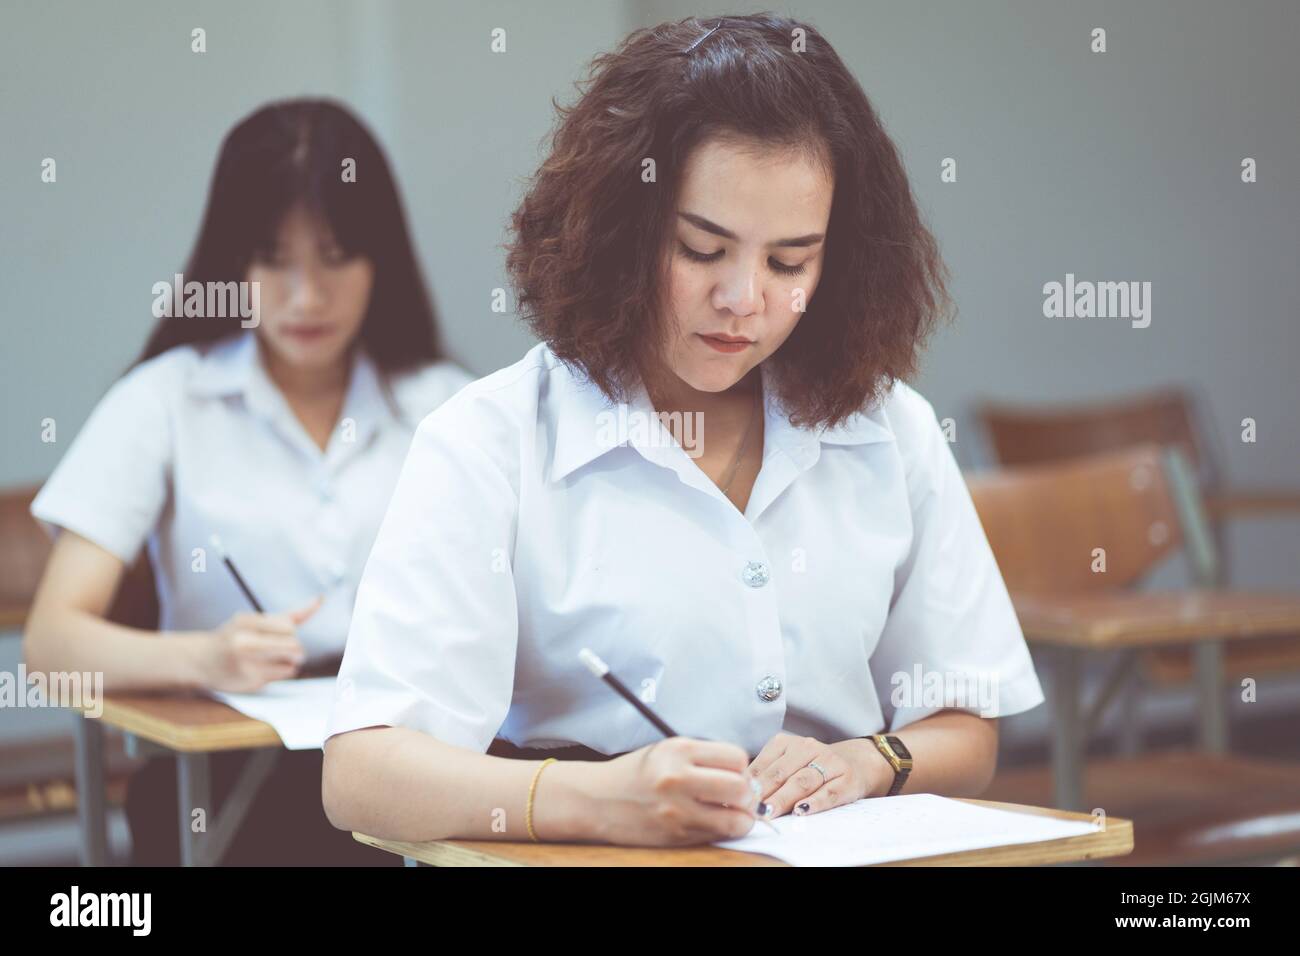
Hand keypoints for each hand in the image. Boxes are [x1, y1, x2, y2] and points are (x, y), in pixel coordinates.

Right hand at [197, 596, 321, 692]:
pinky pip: (282, 676)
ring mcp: (247, 664)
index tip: (282, 635)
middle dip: (296, 650)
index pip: (289, 627)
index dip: (291, 633)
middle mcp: (244, 642)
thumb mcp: (255, 620)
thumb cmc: (233, 637)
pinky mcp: (251, 682)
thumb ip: (291, 615)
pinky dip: (279, 673)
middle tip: (288, 651)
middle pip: (294, 646)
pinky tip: (261, 669)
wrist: (201, 660)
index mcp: (246, 622)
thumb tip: (321, 600)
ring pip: (291, 664)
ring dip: (289, 663)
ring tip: (272, 659)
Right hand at [587, 736, 762, 845]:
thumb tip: (744, 774)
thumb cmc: (635, 773)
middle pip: (741, 787)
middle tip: (739, 794)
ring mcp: (678, 810)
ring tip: (730, 811)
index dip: (741, 766)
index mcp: (678, 750)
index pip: (736, 757)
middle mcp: (679, 779)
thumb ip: (704, 758)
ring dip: (741, 817)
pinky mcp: (677, 834)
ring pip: (736, 819)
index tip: (735, 771)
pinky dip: (724, 830)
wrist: (597, 800)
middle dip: (747, 793)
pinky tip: (713, 821)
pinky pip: (718, 835)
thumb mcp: (667, 750)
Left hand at [747, 732, 888, 818]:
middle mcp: (808, 748)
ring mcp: (828, 762)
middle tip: (750, 809)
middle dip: (764, 792)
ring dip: (784, 798)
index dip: (750, 783)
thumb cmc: (813, 766)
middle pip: (781, 773)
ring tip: (769, 811)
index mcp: (788, 743)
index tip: (737, 798)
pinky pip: (828, 792)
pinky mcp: (846, 779)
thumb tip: (740, 792)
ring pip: (803, 781)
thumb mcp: (788, 763)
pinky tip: (802, 811)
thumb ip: (766, 775)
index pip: (764, 764)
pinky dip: (814, 803)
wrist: (857, 761)